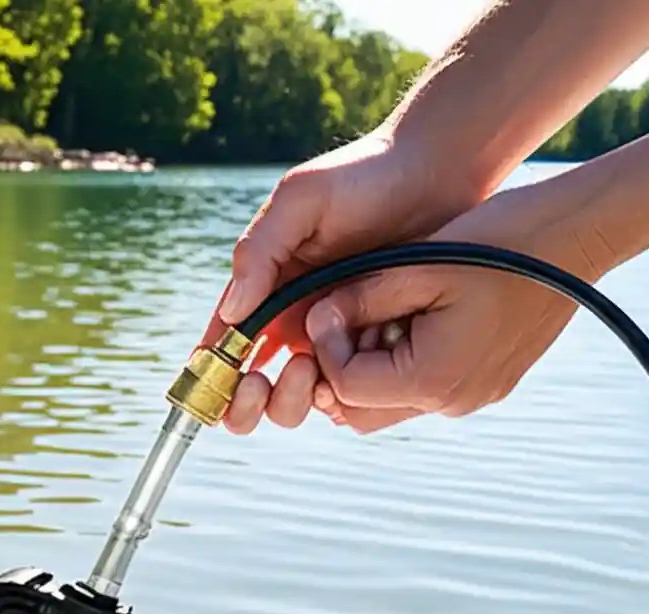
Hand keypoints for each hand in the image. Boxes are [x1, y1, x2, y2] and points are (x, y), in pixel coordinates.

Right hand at [204, 130, 483, 434]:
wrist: (438, 175)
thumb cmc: (364, 176)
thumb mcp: (302, 200)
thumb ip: (260, 249)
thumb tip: (230, 314)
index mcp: (264, 287)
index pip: (221, 345)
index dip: (209, 376)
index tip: (220, 380)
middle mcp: (292, 320)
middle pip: (250, 390)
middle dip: (245, 402)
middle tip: (261, 382)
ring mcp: (333, 338)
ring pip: (295, 401)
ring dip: (290, 401)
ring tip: (313, 369)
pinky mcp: (373, 348)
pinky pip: (347, 390)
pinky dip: (340, 396)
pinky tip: (349, 376)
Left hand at [304, 180, 619, 433]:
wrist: (570, 241)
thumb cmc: (496, 244)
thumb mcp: (414, 266)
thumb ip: (359, 299)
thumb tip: (314, 322)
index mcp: (433, 379)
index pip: (346, 388)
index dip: (325, 348)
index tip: (326, 307)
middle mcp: (452, 402)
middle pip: (363, 411)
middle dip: (342, 367)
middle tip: (345, 317)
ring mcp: (473, 398)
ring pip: (392, 404)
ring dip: (373, 367)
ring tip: (384, 312)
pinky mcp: (486, 384)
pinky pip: (426, 388)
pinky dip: (405, 363)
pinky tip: (415, 317)